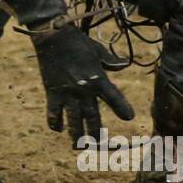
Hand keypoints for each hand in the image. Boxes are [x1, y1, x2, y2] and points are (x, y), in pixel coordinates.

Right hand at [32, 23, 133, 147]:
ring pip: (73, 120)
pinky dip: (55, 122)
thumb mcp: (97, 50)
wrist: (53, 37)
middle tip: (100, 145)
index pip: (114, 97)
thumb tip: (124, 65)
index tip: (129, 117)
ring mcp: (67, 93)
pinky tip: (58, 128)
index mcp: (98, 79)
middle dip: (97, 133)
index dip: (121, 108)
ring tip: (78, 145)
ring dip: (76, 135)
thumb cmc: (77, 42)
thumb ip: (111, 61)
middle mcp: (84, 90)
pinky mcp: (52, 92)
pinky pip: (53, 112)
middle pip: (92, 117)